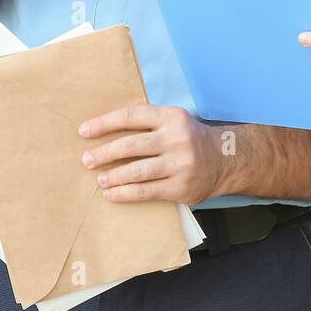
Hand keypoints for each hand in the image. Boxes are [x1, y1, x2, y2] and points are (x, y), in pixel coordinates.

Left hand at [78, 104, 227, 203]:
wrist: (225, 160)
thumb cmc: (189, 139)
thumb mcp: (173, 121)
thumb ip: (147, 122)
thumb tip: (105, 131)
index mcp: (171, 117)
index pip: (132, 116)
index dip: (105, 123)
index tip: (84, 131)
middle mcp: (176, 139)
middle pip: (131, 145)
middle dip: (105, 153)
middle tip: (87, 160)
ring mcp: (179, 164)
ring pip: (137, 171)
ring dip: (113, 176)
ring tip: (99, 179)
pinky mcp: (180, 187)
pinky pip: (145, 191)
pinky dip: (124, 193)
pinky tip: (111, 193)